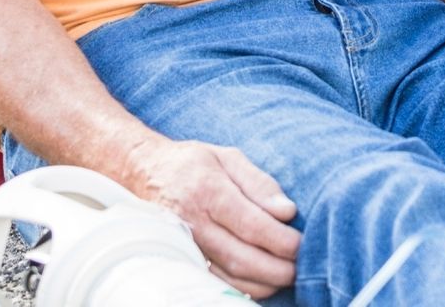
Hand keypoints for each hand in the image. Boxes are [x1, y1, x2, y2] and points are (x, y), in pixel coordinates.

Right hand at [124, 137, 299, 299]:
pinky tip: (261, 280)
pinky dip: (243, 287)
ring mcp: (185, 244)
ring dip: (263, 282)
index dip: (281, 240)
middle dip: (276, 268)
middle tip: (300, 266)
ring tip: (286, 274)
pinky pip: (215, 282)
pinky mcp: (182, 258)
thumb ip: (259, 183)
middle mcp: (193, 221)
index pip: (251, 224)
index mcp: (208, 190)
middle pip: (241, 257)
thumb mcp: (227, 157)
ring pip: (229, 276)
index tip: (301, 243)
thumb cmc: (192, 163)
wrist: (143, 173)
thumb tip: (287, 211)